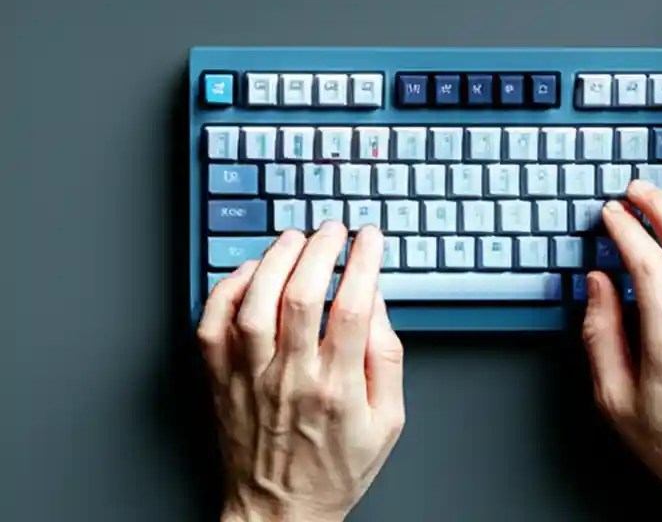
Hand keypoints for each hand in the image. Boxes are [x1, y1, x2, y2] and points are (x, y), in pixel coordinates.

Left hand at [197, 223, 405, 521]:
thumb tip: (376, 303)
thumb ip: (386, 358)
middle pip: (300, 296)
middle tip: (333, 229)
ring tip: (295, 239)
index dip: (362, 262)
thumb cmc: (335, 468)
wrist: (279, 511)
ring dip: (274, 260)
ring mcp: (249, 378)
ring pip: (253, 303)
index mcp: (337, 388)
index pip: (351, 307)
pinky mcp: (219, 380)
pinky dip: (226, 290)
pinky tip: (249, 272)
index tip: (369, 238)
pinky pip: (213, 324)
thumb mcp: (387, 420)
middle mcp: (290, 379)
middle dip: (320, 250)